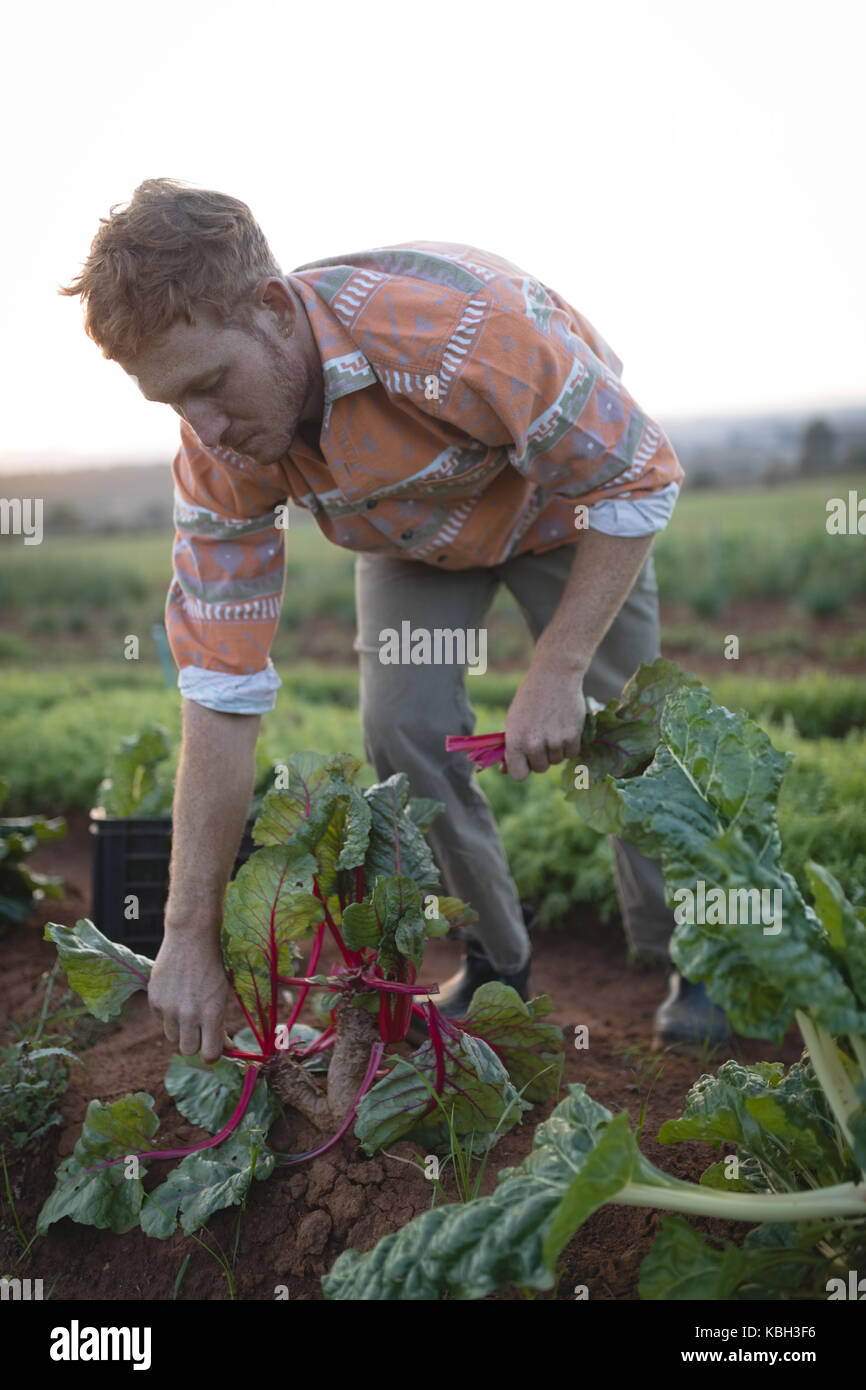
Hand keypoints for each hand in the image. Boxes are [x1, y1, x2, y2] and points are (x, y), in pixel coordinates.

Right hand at [148, 929, 229, 1063]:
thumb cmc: (213, 967)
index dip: (212, 1054)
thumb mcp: (223, 995)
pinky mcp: (154, 1000)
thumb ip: (220, 1024)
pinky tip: (176, 994)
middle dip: (195, 1042)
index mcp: (211, 1013)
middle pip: (188, 1050)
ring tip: (187, 1007)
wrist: (191, 939)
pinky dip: (168, 1013)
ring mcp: (169, 1008)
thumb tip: (226, 1049)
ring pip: (173, 1037)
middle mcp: (189, 1014)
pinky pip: (161, 1019)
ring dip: (180, 1028)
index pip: (209, 1054)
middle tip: (200, 1028)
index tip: (213, 1048)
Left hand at [503, 656, 586, 780]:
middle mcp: (534, 744)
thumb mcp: (513, 721)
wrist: (554, 677)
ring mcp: (554, 741)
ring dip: (555, 750)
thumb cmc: (530, 699)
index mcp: (515, 741)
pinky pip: (571, 754)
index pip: (518, 775)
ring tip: (552, 728)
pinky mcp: (573, 736)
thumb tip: (504, 771)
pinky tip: (564, 727)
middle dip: (540, 758)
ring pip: (556, 761)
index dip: (522, 768)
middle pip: (540, 768)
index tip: (525, 760)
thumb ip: (511, 747)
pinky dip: (569, 745)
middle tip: (541, 738)